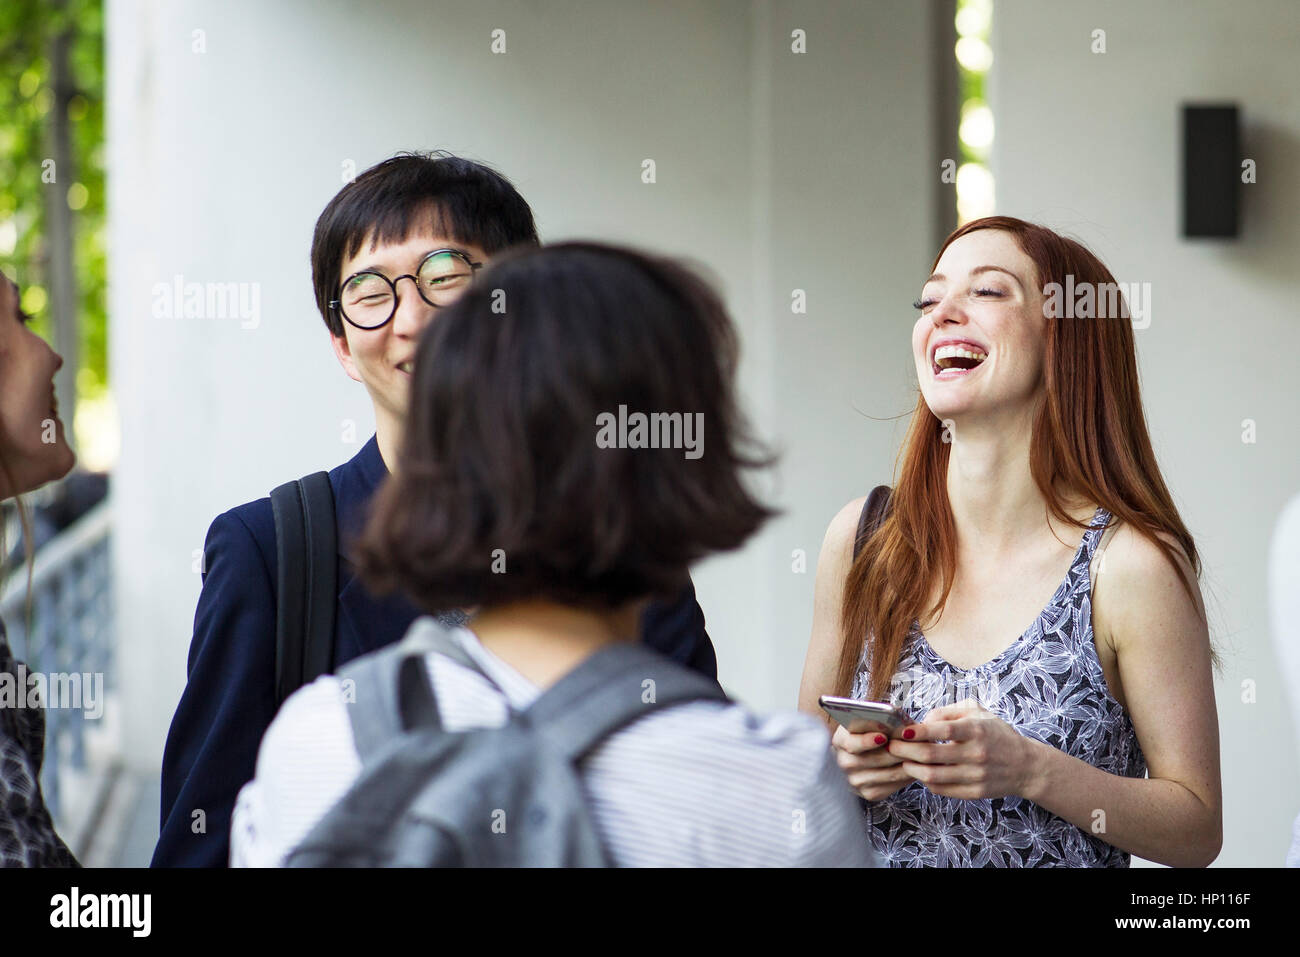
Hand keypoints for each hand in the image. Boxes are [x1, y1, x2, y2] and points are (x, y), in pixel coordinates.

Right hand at [831, 723, 914, 800]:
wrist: (857, 755)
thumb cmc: (866, 733)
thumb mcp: (865, 721)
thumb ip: (876, 720)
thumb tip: (897, 724)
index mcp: (839, 741)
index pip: (851, 743)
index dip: (867, 741)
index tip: (883, 736)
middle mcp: (844, 763)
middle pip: (873, 760)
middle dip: (897, 751)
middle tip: (915, 743)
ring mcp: (855, 781)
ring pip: (888, 774)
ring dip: (906, 763)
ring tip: (920, 753)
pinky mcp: (869, 793)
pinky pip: (893, 785)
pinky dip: (907, 775)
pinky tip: (915, 765)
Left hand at [887, 698, 1035, 799]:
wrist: (1025, 765)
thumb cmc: (996, 734)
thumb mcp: (977, 712)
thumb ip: (947, 712)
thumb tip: (922, 721)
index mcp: (976, 730)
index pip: (942, 731)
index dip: (917, 731)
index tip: (901, 731)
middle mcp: (976, 754)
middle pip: (931, 755)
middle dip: (905, 751)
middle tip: (891, 746)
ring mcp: (976, 776)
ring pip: (933, 776)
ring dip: (911, 769)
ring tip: (902, 761)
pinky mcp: (975, 793)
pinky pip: (942, 790)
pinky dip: (926, 782)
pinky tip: (920, 772)